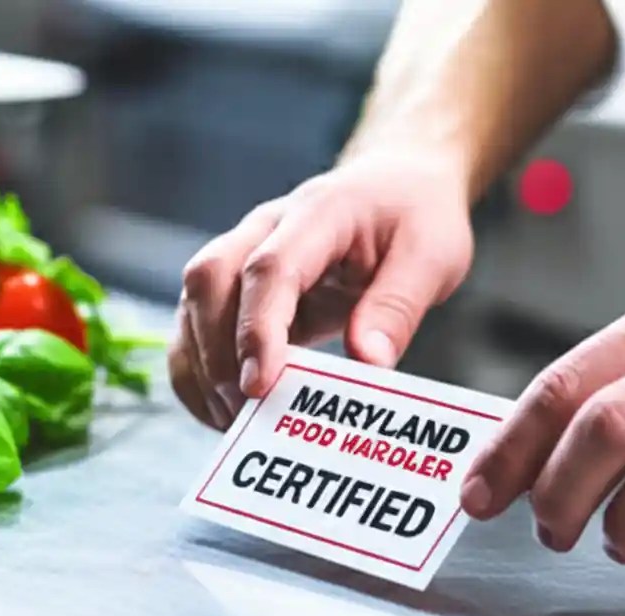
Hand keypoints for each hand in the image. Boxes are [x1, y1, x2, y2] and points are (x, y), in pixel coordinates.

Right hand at [169, 149, 473, 428]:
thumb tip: (368, 363)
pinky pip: (196, 324)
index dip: (258, 328)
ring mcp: (244, 252)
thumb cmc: (417, 217)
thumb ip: (397, 308)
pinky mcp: (238, 284)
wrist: (400, 184)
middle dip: (218, 354)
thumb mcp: (432, 256)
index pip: (270, 269)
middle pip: (211, 280)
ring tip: (234, 424)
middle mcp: (266, 228)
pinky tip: (221, 411)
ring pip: (193, 302)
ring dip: (203, 366)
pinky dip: (198, 369)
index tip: (260, 385)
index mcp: (318, 213)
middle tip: (246, 414)